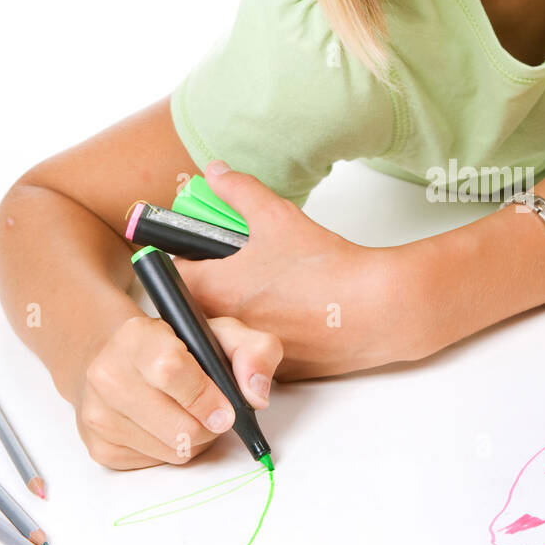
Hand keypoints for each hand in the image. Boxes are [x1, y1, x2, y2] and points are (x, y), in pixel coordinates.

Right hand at [72, 309, 281, 469]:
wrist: (121, 360)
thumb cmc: (178, 347)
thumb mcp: (220, 334)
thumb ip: (253, 350)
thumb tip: (256, 393)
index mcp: (135, 335)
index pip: (171, 370)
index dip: (206, 395)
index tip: (226, 408)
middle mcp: (106, 373)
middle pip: (178, 426)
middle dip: (208, 425)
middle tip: (213, 411)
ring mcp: (97, 413)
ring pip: (172, 451)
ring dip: (194, 440)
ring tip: (189, 414)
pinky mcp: (99, 447)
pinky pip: (156, 465)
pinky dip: (171, 450)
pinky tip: (166, 425)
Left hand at [174, 161, 417, 377]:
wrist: (375, 308)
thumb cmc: (322, 266)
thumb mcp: (275, 215)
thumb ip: (239, 190)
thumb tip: (217, 172)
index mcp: (214, 289)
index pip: (169, 277)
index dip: (178, 261)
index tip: (192, 253)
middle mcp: (223, 327)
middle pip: (192, 308)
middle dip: (204, 289)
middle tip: (228, 271)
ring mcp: (248, 354)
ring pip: (223, 335)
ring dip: (231, 316)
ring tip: (261, 293)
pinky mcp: (277, 372)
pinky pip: (254, 354)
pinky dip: (262, 336)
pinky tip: (288, 316)